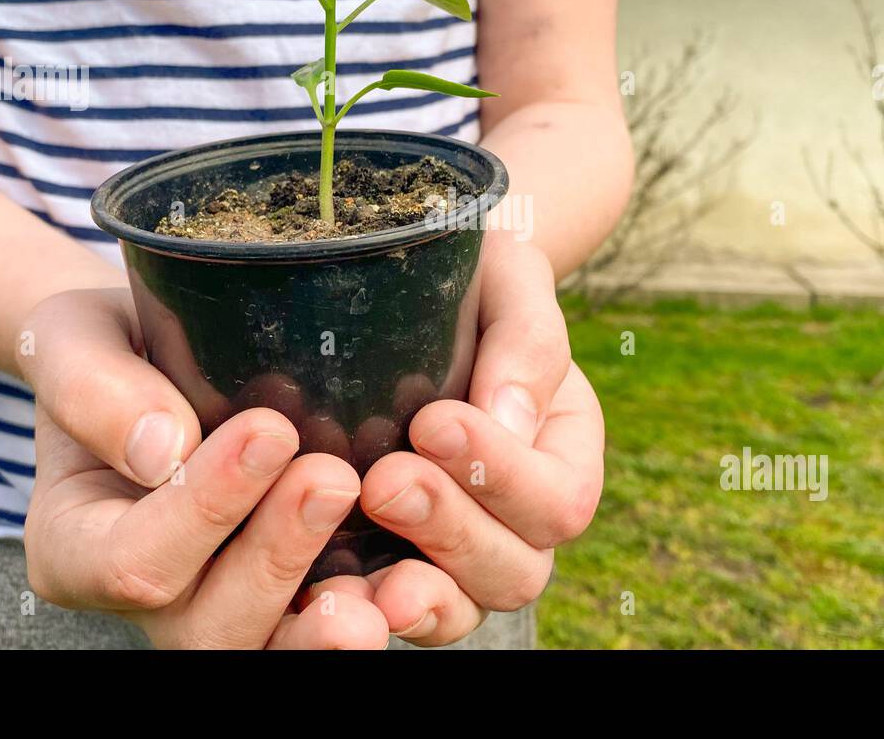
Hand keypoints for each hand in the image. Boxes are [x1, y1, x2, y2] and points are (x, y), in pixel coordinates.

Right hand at [18, 288, 389, 648]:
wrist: (151, 354)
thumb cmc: (107, 349)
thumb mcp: (75, 341)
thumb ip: (94, 390)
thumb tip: (162, 451)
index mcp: (77, 548)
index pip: (131, 562)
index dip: (203, 509)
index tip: (268, 430)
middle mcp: (149, 598)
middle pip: (209, 626)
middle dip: (277, 557)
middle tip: (334, 478)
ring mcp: (219, 607)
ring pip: (271, 647)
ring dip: (329, 618)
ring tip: (388, 575)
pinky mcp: (286, 597)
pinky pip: (322, 625)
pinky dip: (371, 606)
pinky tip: (414, 580)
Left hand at [359, 234, 603, 644]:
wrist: (406, 283)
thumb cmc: (474, 275)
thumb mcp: (509, 280)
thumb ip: (526, 343)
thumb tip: (511, 421)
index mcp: (563, 453)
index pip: (558, 499)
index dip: (501, 476)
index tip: (433, 420)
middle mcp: (520, 517)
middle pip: (516, 569)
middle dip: (451, 530)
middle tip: (386, 480)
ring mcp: (459, 550)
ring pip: (460, 607)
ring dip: (415, 592)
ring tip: (364, 565)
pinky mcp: (393, 561)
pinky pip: (390, 607)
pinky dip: (360, 608)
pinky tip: (321, 594)